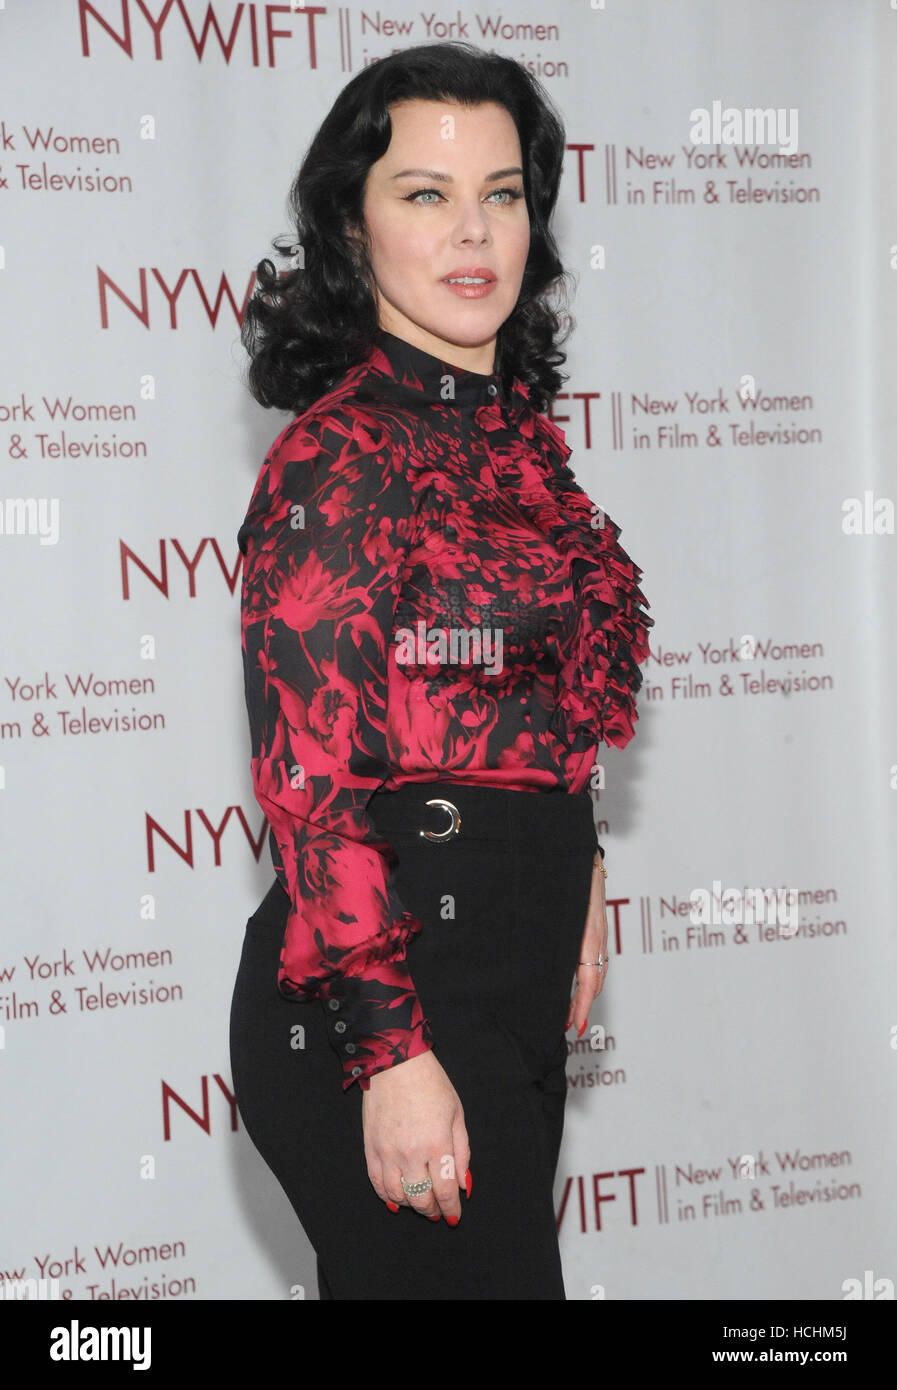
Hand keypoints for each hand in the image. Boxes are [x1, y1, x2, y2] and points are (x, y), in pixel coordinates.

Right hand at [361, 1049, 469, 1223]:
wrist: (396, 1063)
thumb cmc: (431, 1083)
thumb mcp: (457, 1114)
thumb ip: (462, 1152)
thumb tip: (463, 1185)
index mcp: (437, 1144)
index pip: (445, 1191)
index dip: (451, 1208)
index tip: (454, 1215)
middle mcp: (411, 1153)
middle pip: (422, 1199)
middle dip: (433, 1210)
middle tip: (439, 1211)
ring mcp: (388, 1152)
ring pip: (398, 1196)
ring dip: (411, 1205)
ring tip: (420, 1203)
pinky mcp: (370, 1148)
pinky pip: (377, 1182)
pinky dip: (387, 1195)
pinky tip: (396, 1198)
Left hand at [566, 859, 608, 1037]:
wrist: (576, 845)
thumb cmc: (563, 869)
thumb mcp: (556, 904)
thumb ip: (549, 932)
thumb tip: (538, 962)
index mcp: (587, 933)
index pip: (589, 979)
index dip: (583, 1005)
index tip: (576, 1024)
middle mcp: (596, 934)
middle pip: (596, 979)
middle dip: (584, 1005)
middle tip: (571, 1025)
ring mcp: (598, 929)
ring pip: (597, 969)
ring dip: (587, 992)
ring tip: (572, 1010)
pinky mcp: (595, 923)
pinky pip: (595, 956)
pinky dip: (589, 974)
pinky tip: (576, 979)